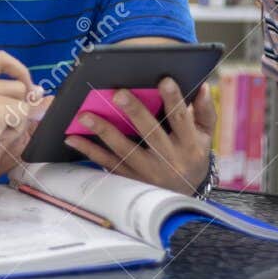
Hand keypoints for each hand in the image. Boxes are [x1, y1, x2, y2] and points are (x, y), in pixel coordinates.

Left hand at [64, 76, 212, 194]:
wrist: (181, 198)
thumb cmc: (191, 156)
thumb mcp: (205, 137)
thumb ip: (204, 111)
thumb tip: (203, 86)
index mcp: (189, 145)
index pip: (182, 119)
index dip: (174, 100)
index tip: (164, 80)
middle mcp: (169, 160)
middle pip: (151, 133)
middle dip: (135, 112)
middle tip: (118, 93)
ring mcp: (147, 172)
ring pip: (123, 150)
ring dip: (103, 131)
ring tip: (85, 114)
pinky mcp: (129, 179)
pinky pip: (106, 163)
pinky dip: (88, 151)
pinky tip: (72, 137)